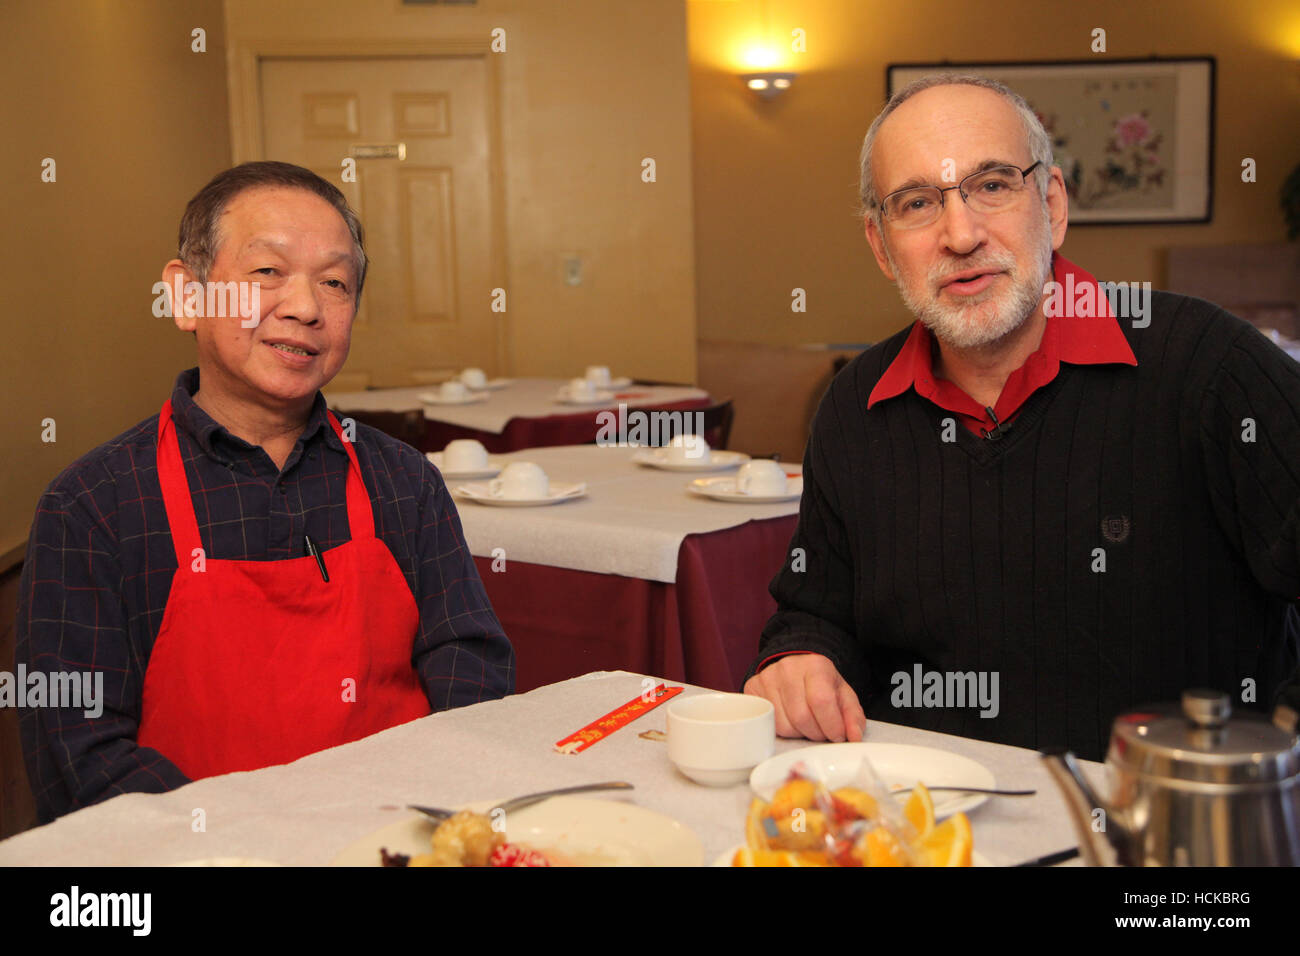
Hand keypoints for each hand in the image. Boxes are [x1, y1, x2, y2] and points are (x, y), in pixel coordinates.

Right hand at [743, 653, 864, 741]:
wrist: (796, 670)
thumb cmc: (821, 685)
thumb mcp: (843, 695)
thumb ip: (852, 716)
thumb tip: (853, 736)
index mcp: (815, 665)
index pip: (822, 701)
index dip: (832, 726)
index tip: (837, 736)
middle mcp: (788, 668)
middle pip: (802, 717)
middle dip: (817, 733)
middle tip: (823, 732)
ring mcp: (767, 677)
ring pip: (785, 725)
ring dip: (801, 734)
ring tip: (807, 724)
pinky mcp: (753, 689)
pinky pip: (770, 724)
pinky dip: (785, 731)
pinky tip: (792, 721)